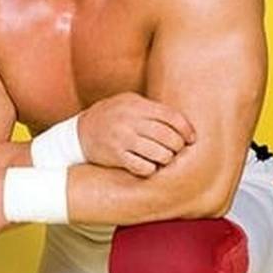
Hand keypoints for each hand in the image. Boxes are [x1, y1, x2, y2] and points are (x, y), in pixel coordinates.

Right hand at [78, 92, 195, 176]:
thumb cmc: (113, 116)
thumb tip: (184, 123)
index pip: (171, 117)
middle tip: (175, 149)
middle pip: (168, 137)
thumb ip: (152, 109)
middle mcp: (129, 121)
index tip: (191, 139)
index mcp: (136, 105)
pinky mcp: (116, 156)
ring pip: (160, 154)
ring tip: (163, 157)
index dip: (186, 129)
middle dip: (177, 146)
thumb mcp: (129, 102)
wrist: (81, 132)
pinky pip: (144, 168)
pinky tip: (149, 165)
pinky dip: (151, 169)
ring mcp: (122, 139)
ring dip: (166, 159)